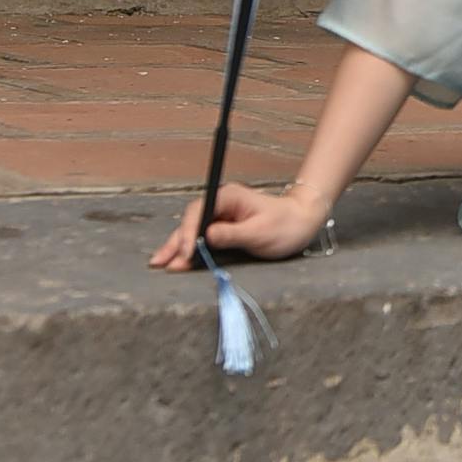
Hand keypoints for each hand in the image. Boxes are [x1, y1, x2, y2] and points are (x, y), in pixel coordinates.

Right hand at [150, 181, 328, 270]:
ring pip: (193, 231)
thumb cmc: (285, 225)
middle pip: (190, 222)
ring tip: (161, 264)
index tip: (185, 252)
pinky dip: (190, 250)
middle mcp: (220, 204)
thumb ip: (232, 234)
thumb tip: (206, 237)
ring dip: (178, 247)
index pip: (198, 212)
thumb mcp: (259, 232)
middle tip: (159, 262)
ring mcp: (221, 216)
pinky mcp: (224, 229)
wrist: (302, 223)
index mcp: (228, 197)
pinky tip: (178, 261)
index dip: (187, 233)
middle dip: (175, 242)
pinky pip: (202, 239)